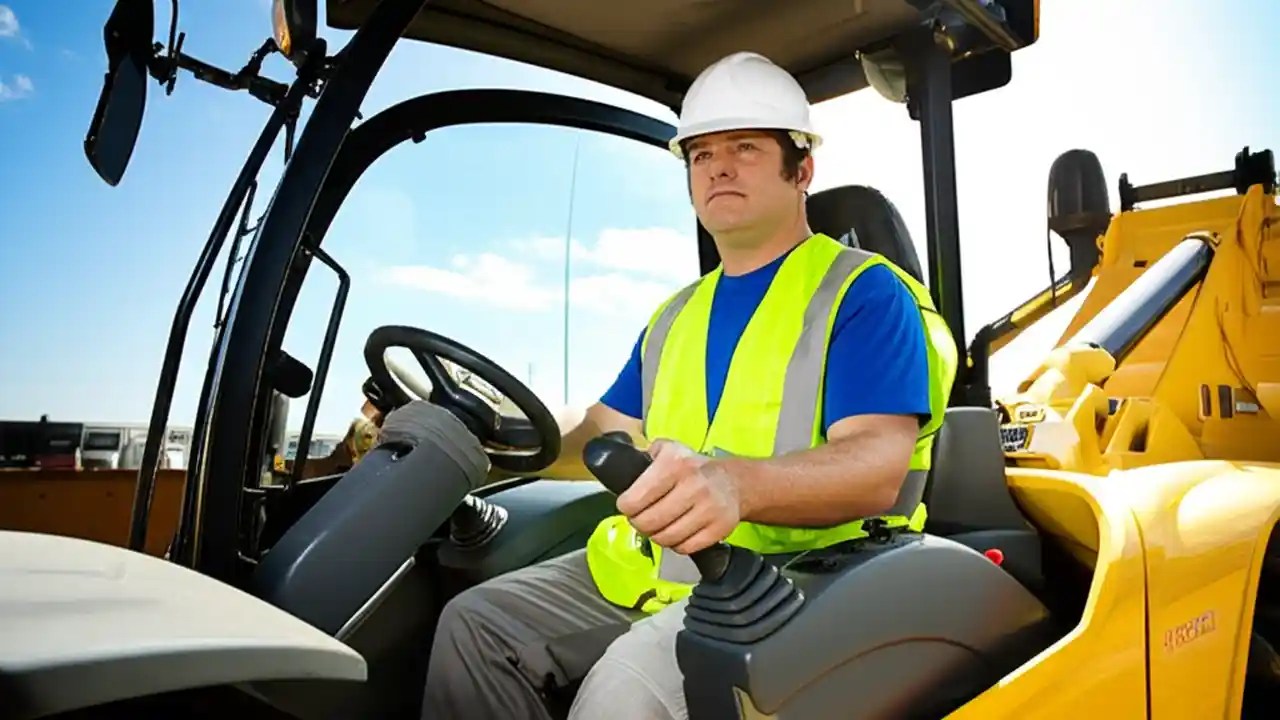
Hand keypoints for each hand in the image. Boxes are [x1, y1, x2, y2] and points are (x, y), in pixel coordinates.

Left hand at [616, 439, 741, 553]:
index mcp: (675, 463)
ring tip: (658, 526)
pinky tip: (677, 533)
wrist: (733, 482)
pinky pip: (685, 548)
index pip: (635, 499)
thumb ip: (642, 457)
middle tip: (641, 519)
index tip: (627, 506)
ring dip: (657, 536)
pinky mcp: (719, 527)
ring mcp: (709, 508)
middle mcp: (693, 484)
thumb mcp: (667, 450)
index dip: (626, 507)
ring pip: (666, 538)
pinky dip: (676, 545)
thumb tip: (620, 470)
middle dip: (639, 524)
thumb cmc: (692, 468)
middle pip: (649, 522)